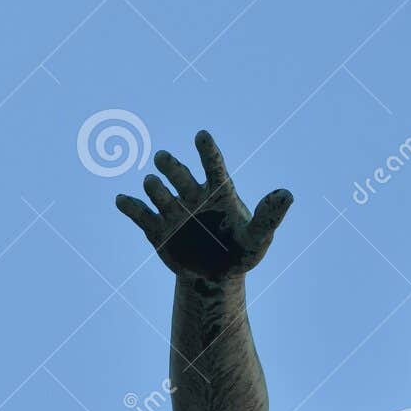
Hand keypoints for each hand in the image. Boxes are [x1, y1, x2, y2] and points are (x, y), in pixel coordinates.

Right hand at [116, 130, 292, 281]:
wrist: (215, 276)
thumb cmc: (241, 251)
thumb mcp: (258, 237)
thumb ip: (269, 216)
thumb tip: (286, 194)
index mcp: (218, 192)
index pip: (213, 165)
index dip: (207, 151)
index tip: (201, 135)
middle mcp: (193, 195)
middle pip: (179, 173)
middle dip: (171, 166)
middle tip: (164, 160)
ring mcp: (172, 210)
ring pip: (158, 190)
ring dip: (154, 187)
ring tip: (153, 184)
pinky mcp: (156, 228)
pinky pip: (140, 213)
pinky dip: (130, 206)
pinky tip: (123, 200)